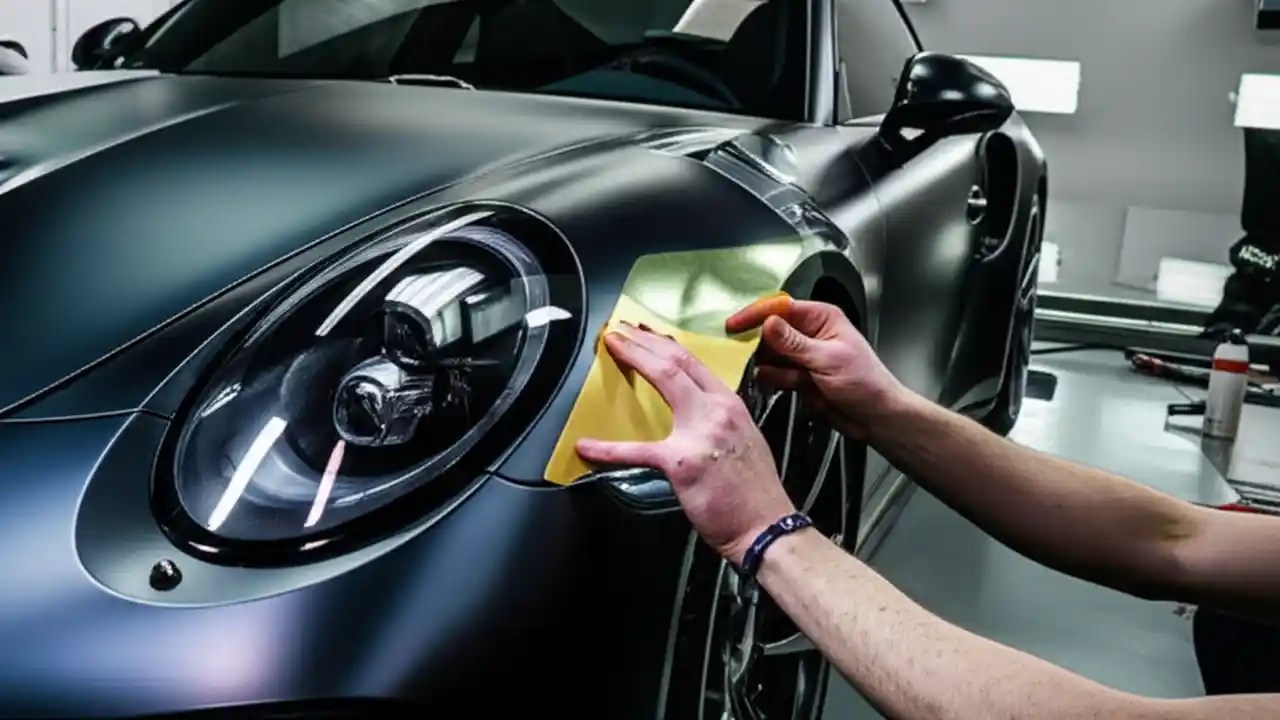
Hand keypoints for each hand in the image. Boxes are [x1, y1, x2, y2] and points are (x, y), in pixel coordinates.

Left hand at [575, 324, 796, 564]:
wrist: (766, 526)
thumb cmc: (754, 492)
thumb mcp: (743, 439)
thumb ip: (719, 421)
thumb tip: (691, 415)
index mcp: (731, 404)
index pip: (694, 362)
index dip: (664, 344)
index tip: (644, 333)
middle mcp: (718, 410)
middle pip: (676, 361)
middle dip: (644, 341)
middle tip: (620, 331)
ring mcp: (700, 433)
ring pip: (663, 379)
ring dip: (634, 359)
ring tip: (611, 349)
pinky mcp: (681, 462)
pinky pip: (637, 451)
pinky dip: (607, 449)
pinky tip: (586, 446)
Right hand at [726, 299, 910, 441]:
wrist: (876, 417)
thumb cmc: (865, 383)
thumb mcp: (828, 360)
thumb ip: (794, 343)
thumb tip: (767, 323)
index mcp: (822, 318)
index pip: (782, 308)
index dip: (756, 315)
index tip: (734, 326)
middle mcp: (809, 333)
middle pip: (771, 330)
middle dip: (756, 342)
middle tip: (738, 353)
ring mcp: (803, 356)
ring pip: (770, 353)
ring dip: (765, 364)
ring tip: (767, 373)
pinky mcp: (798, 377)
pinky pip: (775, 373)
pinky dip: (770, 377)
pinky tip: (768, 382)